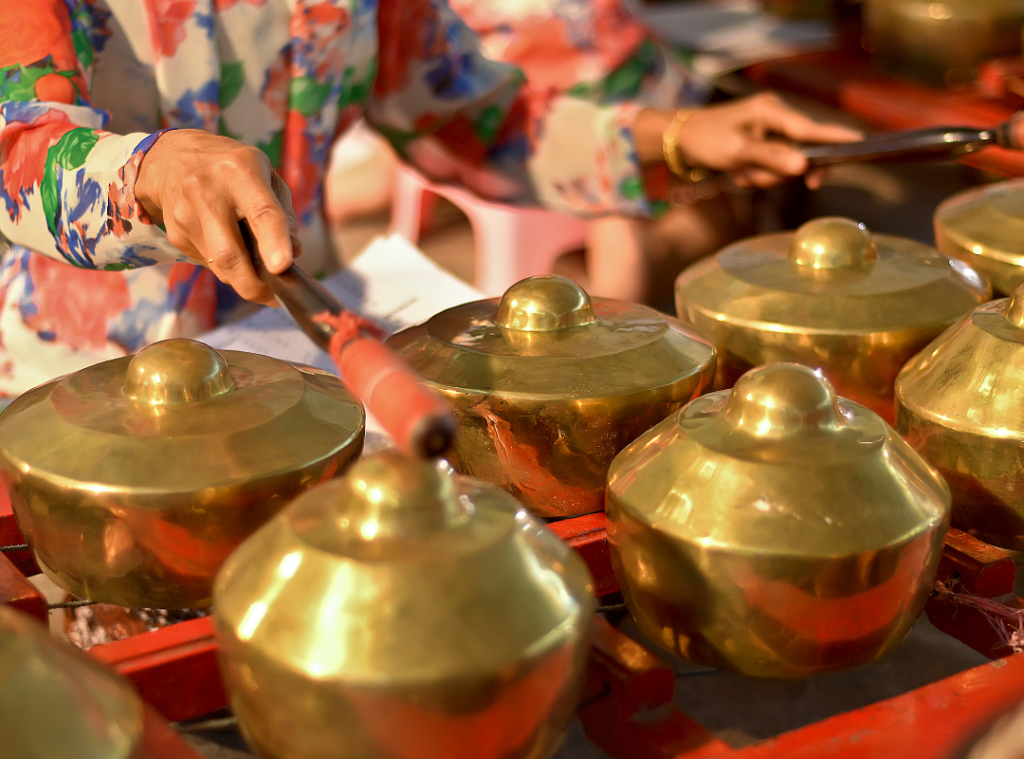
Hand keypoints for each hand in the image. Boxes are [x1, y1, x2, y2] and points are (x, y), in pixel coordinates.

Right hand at [134, 129, 301, 304]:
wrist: (172, 159)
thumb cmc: (232, 169)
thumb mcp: (266, 176)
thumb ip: (284, 215)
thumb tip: (293, 254)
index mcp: (240, 171)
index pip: (260, 212)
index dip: (273, 242)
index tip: (282, 267)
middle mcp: (207, 191)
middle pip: (230, 253)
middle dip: (254, 285)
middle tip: (274, 297)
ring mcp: (185, 214)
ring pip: (219, 266)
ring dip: (243, 278)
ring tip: (257, 271)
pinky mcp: (175, 234)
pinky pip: (208, 264)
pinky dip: (226, 267)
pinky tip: (230, 248)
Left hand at [638, 93, 861, 189]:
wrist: (676, 143)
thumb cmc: (704, 140)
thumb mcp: (736, 151)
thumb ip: (771, 158)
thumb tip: (804, 167)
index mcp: (772, 112)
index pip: (811, 129)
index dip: (834, 141)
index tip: (860, 146)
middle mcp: (775, 121)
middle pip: (799, 155)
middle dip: (775, 172)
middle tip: (750, 176)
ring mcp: (768, 136)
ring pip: (782, 168)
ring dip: (760, 177)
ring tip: (736, 171)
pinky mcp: (760, 150)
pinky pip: (767, 171)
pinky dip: (752, 177)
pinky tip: (734, 172)